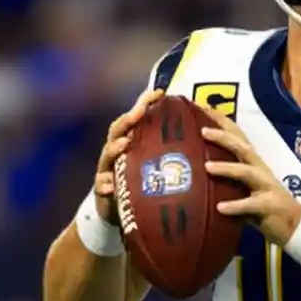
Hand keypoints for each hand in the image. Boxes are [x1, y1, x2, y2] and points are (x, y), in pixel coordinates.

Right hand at [93, 88, 163, 223]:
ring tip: (125, 143)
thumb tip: (199, 129)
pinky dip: (104, 184)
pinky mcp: (102, 190)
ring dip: (115, 148)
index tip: (159, 93)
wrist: (119, 208)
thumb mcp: (156, 162)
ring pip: (107, 155)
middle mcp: (116, 151)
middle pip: (118, 130)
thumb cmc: (143, 181)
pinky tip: (109, 185)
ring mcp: (107, 169)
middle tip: (140, 113)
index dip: (144, 103)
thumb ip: (171, 148)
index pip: (136, 117)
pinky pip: (101, 186)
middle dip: (128, 120)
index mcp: (130, 141)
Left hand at [199, 109, 300, 244]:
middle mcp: (260, 170)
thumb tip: (196, 171)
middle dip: (224, 137)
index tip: (204, 108)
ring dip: (227, 168)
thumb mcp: (244, 189)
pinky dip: (235, 205)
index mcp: (253, 164)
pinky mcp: (269, 206)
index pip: (238, 137)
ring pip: (246, 172)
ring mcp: (266, 187)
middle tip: (203, 131)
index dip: (223, 122)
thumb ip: (226, 179)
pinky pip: (251, 204)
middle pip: (243, 148)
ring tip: (207, 167)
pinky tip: (220, 207)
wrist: (294, 227)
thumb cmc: (263, 207)